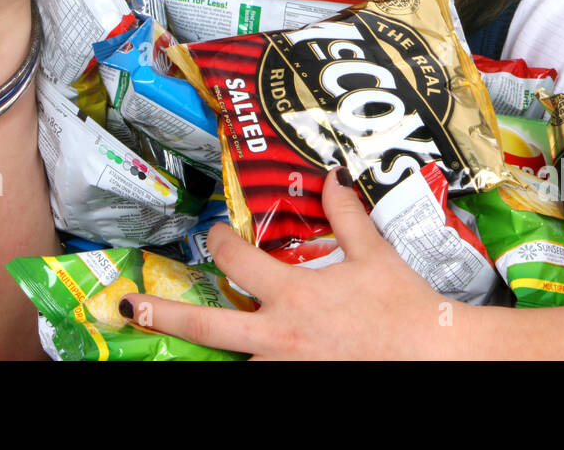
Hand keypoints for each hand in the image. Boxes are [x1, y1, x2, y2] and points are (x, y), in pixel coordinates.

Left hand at [120, 168, 454, 359]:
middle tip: (130, 306)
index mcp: (293, 294)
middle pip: (205, 326)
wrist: (433, 356)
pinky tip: (243, 359)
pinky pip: (261, 378)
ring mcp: (284, 368)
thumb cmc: (403, 307)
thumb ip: (346, 215)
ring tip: (178, 345)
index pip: (236, 262)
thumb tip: (333, 176)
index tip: (213, 234)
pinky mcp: (299, 387)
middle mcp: (278, 335)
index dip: (218, 242)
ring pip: (231, 361)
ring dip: (208, 350)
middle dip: (163, 315)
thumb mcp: (374, 254)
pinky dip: (249, 366)